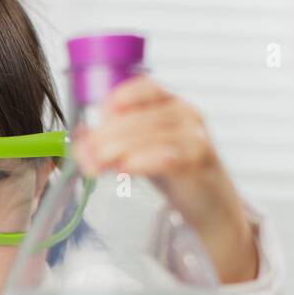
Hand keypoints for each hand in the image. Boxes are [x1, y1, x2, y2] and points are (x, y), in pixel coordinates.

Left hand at [73, 75, 258, 283]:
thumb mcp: (145, 149)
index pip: (143, 87)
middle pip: (137, 118)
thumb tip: (80, 140)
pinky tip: (123, 172)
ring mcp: (194, 136)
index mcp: (172, 103)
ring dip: (114, 152)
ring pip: (146, 136)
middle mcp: (186, 113)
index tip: (96, 122)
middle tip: (82, 157)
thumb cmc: (177, 175)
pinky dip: (140, 163)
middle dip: (104, 137)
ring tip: (94, 168)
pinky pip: (164, 156)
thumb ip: (117, 141)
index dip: (115, 101)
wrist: (213, 206)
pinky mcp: (198, 161)